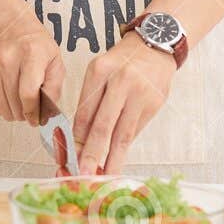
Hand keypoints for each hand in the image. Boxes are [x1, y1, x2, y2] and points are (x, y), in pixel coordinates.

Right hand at [0, 8, 63, 126]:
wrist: (6, 25)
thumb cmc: (33, 42)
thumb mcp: (54, 59)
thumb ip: (54, 87)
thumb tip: (47, 113)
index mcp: (30, 54)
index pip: (28, 94)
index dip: (34, 113)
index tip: (36, 119)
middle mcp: (7, 59)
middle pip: (15, 104)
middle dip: (25, 113)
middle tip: (31, 108)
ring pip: (3, 108)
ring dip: (14, 112)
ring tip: (20, 102)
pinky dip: (1, 106)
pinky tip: (9, 95)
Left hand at [72, 35, 175, 174]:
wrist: (155, 46)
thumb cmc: (121, 62)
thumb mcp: (100, 71)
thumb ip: (90, 101)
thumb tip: (78, 139)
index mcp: (99, 71)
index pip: (84, 112)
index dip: (76, 139)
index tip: (69, 158)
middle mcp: (120, 82)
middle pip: (103, 125)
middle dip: (92, 154)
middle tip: (83, 174)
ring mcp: (139, 94)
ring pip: (122, 134)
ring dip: (112, 159)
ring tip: (104, 177)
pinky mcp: (154, 104)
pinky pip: (135, 131)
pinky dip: (125, 147)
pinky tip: (118, 160)